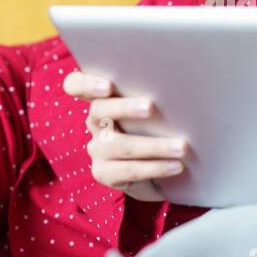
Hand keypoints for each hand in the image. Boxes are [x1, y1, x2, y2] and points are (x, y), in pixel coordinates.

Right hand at [61, 70, 189, 201]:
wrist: (161, 171)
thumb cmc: (161, 128)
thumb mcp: (157, 111)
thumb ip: (156, 97)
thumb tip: (179, 89)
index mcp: (102, 98)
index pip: (76, 85)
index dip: (86, 84)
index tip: (108, 86)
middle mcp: (95, 122)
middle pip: (99, 110)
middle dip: (125, 107)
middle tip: (150, 107)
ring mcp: (97, 148)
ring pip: (118, 144)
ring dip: (153, 145)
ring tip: (181, 147)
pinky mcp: (104, 173)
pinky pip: (128, 170)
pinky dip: (155, 167)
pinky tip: (176, 166)